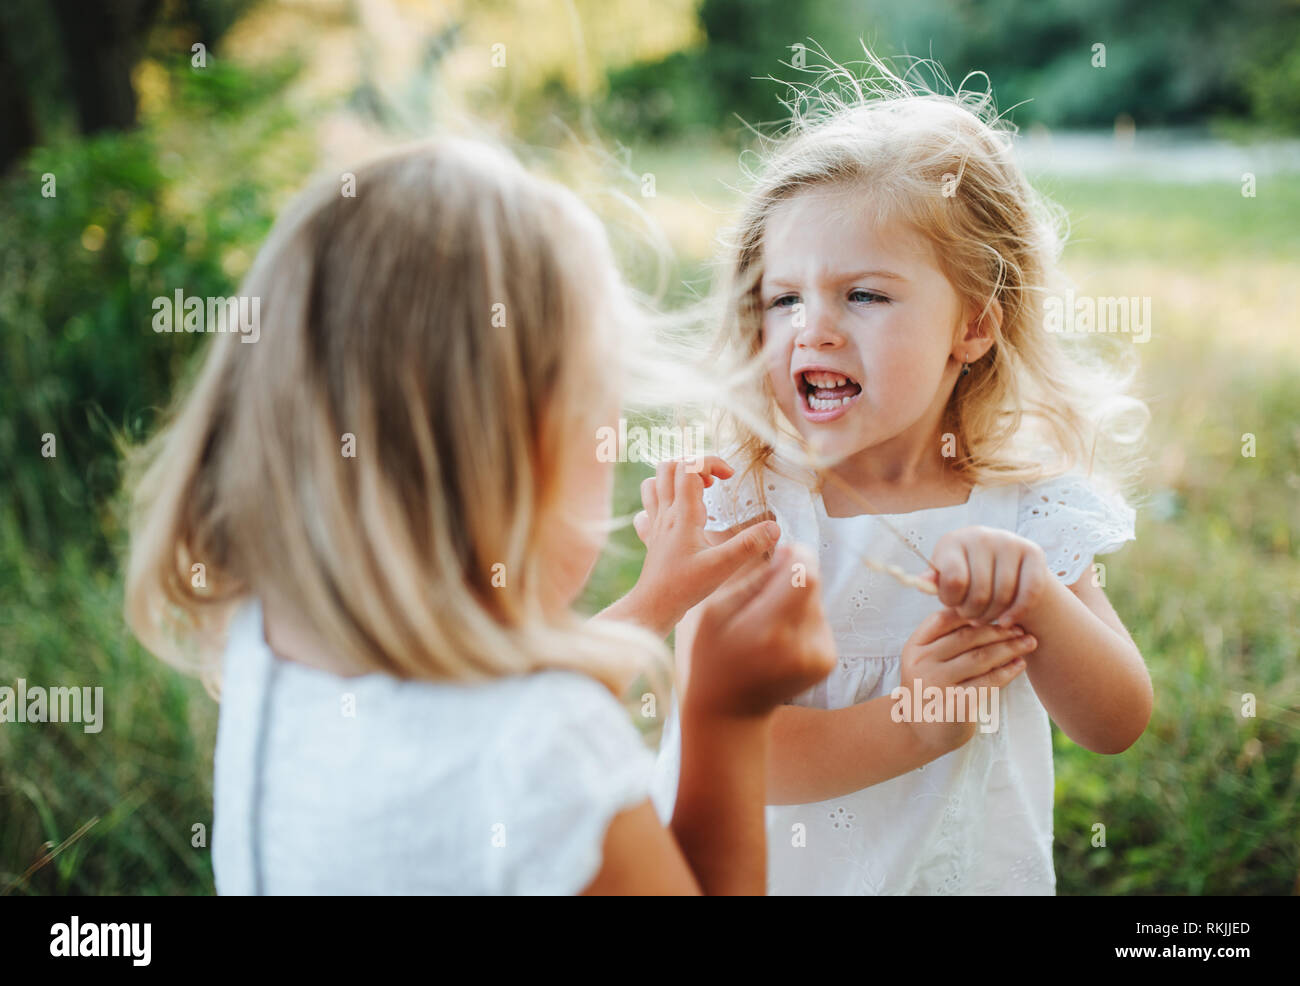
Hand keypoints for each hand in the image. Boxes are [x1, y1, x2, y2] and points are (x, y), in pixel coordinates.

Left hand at [629, 457, 780, 634]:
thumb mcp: (723, 566)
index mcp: (683, 514)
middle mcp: (665, 513)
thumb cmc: (684, 587)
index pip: (690, 466)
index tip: (729, 477)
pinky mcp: (651, 538)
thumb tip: (774, 528)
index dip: (711, 462)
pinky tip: (673, 515)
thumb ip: (749, 545)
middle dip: (694, 465)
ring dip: (674, 479)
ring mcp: (655, 524)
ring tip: (696, 492)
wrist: (653, 606)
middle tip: (714, 483)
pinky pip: (647, 508)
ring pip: (653, 483)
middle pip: (669, 467)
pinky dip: (659, 502)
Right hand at [686, 543, 836, 719]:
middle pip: (813, 585)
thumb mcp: (716, 611)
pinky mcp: (828, 661)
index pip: (806, 576)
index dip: (797, 557)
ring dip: (796, 601)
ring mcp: (819, 656)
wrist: (731, 711)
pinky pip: (819, 620)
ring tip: (767, 623)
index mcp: (768, 630)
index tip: (779, 558)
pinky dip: (801, 620)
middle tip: (762, 597)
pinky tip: (779, 639)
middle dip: (792, 579)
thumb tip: (791, 552)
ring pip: (817, 601)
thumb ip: (755, 580)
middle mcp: (801, 645)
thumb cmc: (714, 656)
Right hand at [898, 607, 1035, 752]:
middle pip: (966, 637)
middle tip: (1022, 628)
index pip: (945, 619)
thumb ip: (946, 638)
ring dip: (1009, 648)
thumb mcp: (927, 660)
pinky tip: (1020, 665)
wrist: (921, 732)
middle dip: (999, 630)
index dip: (974, 612)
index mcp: (914, 647)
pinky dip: (1007, 672)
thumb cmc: (932, 688)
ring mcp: (936, 685)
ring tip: (1028, 643)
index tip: (999, 611)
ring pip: (980, 658)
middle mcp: (922, 663)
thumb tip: (989, 612)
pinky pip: (987, 683)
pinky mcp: (954, 705)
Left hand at [926, 526, 1050, 625]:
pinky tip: (1006, 621)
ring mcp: (1009, 542)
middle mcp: (981, 536)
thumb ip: (934, 583)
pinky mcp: (1033, 552)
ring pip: (1004, 595)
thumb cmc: (964, 575)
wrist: (999, 565)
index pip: (953, 581)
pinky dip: (1017, 612)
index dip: (952, 601)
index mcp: (952, 542)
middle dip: (973, 613)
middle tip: (971, 617)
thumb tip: (921, 582)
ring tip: (985, 617)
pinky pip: (1029, 592)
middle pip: (980, 593)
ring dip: (993, 616)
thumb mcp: (944, 578)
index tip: (954, 604)